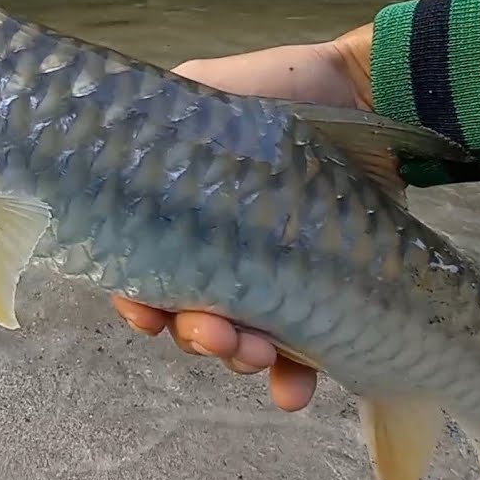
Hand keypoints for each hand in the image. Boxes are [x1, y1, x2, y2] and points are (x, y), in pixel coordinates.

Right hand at [113, 22, 380, 411]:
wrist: (369, 91)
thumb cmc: (283, 89)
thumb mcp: (208, 94)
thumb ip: (160, 124)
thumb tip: (110, 148)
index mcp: (185, 215)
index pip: (146, 273)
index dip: (139, 302)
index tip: (147, 314)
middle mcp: (222, 253)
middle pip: (189, 315)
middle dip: (194, 335)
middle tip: (213, 332)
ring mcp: (272, 277)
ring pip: (239, 341)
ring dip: (237, 357)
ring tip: (256, 353)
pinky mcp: (323, 293)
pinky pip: (302, 352)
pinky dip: (290, 378)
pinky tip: (292, 390)